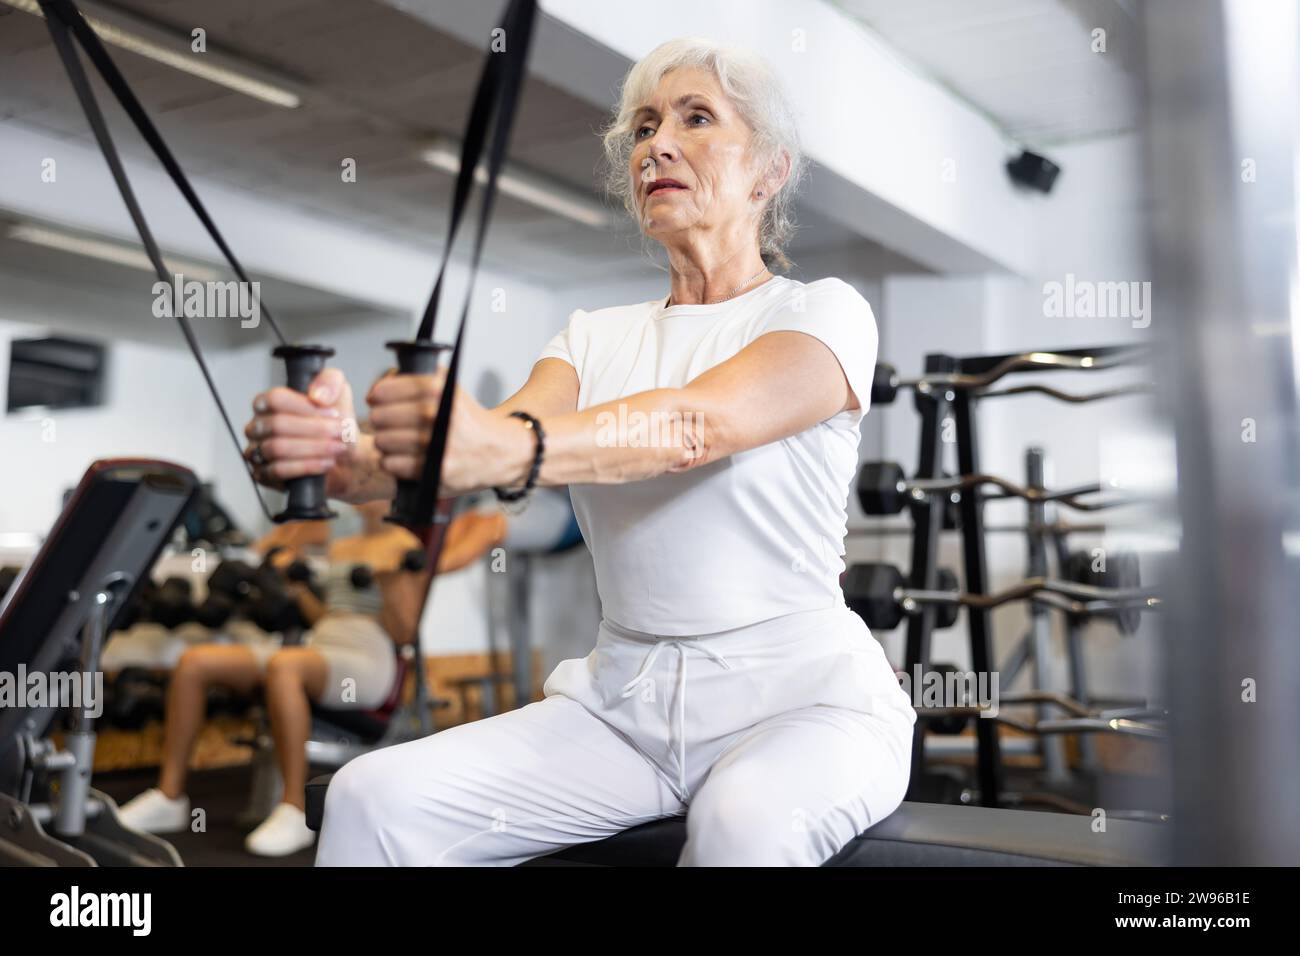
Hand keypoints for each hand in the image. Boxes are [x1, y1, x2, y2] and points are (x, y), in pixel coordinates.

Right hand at [244, 368, 374, 501]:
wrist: (345, 456)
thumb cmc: (335, 423)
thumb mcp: (339, 393)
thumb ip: (330, 382)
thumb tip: (317, 395)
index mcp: (267, 403)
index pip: (275, 399)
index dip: (305, 406)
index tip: (333, 413)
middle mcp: (257, 426)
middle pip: (277, 424)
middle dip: (314, 429)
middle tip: (339, 432)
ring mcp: (257, 452)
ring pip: (277, 448)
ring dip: (313, 448)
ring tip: (337, 447)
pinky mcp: (264, 475)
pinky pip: (278, 471)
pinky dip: (307, 466)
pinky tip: (326, 462)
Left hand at [367, 367, 525, 496]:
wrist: (498, 451)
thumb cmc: (467, 420)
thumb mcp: (449, 386)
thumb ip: (415, 376)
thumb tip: (377, 387)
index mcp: (438, 390)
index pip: (384, 390)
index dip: (377, 396)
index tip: (377, 400)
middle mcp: (437, 415)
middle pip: (379, 417)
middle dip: (380, 421)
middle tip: (389, 424)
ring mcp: (436, 444)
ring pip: (382, 441)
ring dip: (386, 443)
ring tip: (399, 442)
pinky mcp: (434, 470)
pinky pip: (391, 464)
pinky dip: (394, 462)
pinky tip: (406, 458)